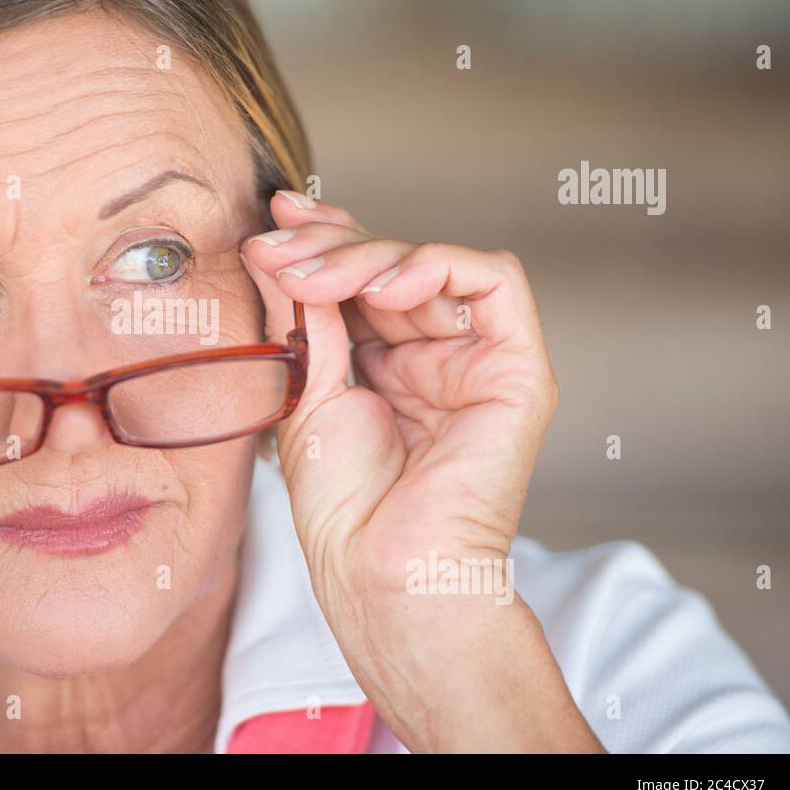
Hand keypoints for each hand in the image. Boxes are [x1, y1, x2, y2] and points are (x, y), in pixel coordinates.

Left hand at [241, 191, 599, 751]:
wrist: (379, 569)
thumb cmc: (343, 504)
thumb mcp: (307, 388)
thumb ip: (304, 316)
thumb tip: (277, 246)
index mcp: (386, 362)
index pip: (362, 276)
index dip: (323, 239)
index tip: (272, 219)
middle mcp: (434, 354)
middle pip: (393, 262)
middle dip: (332, 244)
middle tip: (279, 250)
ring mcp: (477, 359)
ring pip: (435, 262)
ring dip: (369, 255)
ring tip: (317, 277)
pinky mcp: (517, 369)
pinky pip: (495, 282)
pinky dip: (437, 265)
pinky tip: (384, 286)